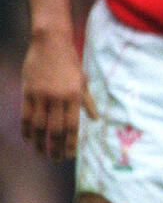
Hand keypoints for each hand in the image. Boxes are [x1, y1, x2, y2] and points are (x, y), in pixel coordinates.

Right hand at [21, 31, 97, 160]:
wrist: (51, 42)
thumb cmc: (69, 62)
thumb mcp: (83, 80)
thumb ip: (88, 101)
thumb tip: (96, 120)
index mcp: (75, 96)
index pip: (73, 127)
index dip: (70, 144)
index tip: (69, 156)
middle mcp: (59, 97)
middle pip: (55, 130)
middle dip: (55, 148)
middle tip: (55, 160)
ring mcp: (42, 95)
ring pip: (38, 126)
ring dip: (39, 143)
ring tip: (40, 153)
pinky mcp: (28, 91)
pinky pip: (26, 115)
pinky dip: (27, 129)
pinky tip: (29, 138)